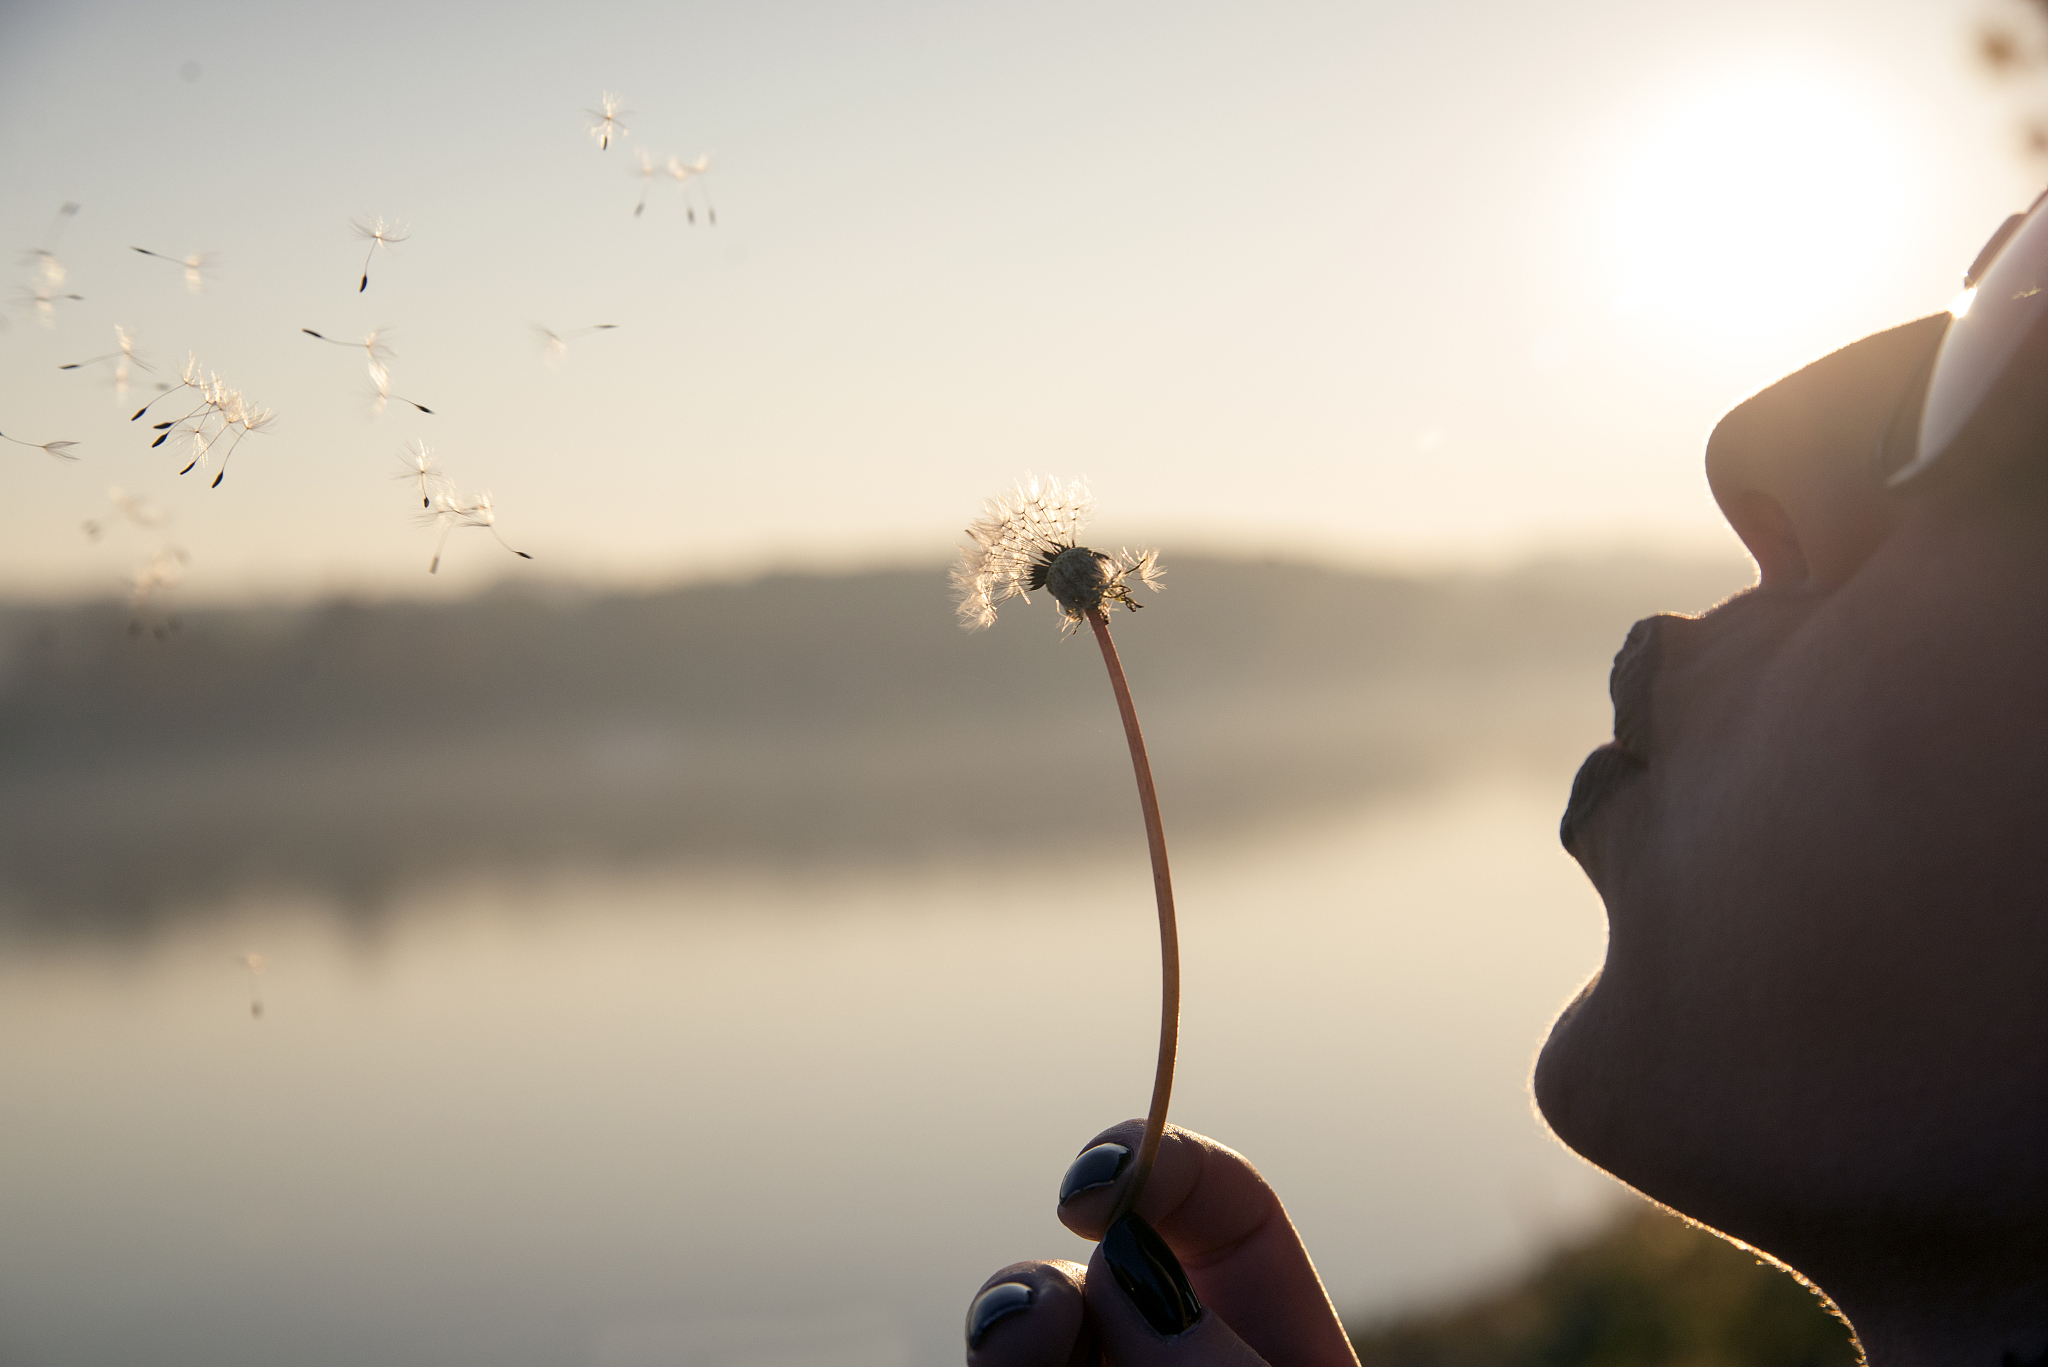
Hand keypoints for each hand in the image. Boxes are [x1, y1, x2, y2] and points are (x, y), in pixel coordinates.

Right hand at [964, 1121, 1359, 1366]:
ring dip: (1005, 1329)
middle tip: (1038, 1316)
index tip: (1092, 1181)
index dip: (1159, 1161)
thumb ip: (1218, 1360)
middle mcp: (1184, 1366)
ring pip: (1031, 1343)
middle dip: (1045, 1273)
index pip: (1225, 1206)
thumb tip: (1119, 1268)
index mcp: (1281, 1343)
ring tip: (1009, 1350)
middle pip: (1096, 1278)